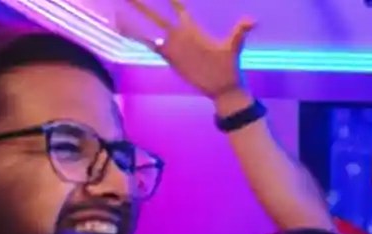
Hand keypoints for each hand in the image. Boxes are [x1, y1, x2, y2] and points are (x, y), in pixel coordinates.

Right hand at [118, 0, 253, 102]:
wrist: (222, 88)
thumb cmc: (229, 67)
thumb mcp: (233, 47)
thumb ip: (239, 32)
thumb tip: (253, 20)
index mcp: (192, 29)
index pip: (178, 6)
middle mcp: (179, 34)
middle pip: (157, 14)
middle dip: (143, 4)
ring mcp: (172, 45)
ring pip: (149, 27)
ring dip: (135, 17)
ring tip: (119, 5)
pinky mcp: (168, 57)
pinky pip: (147, 44)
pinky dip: (134, 36)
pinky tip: (120, 27)